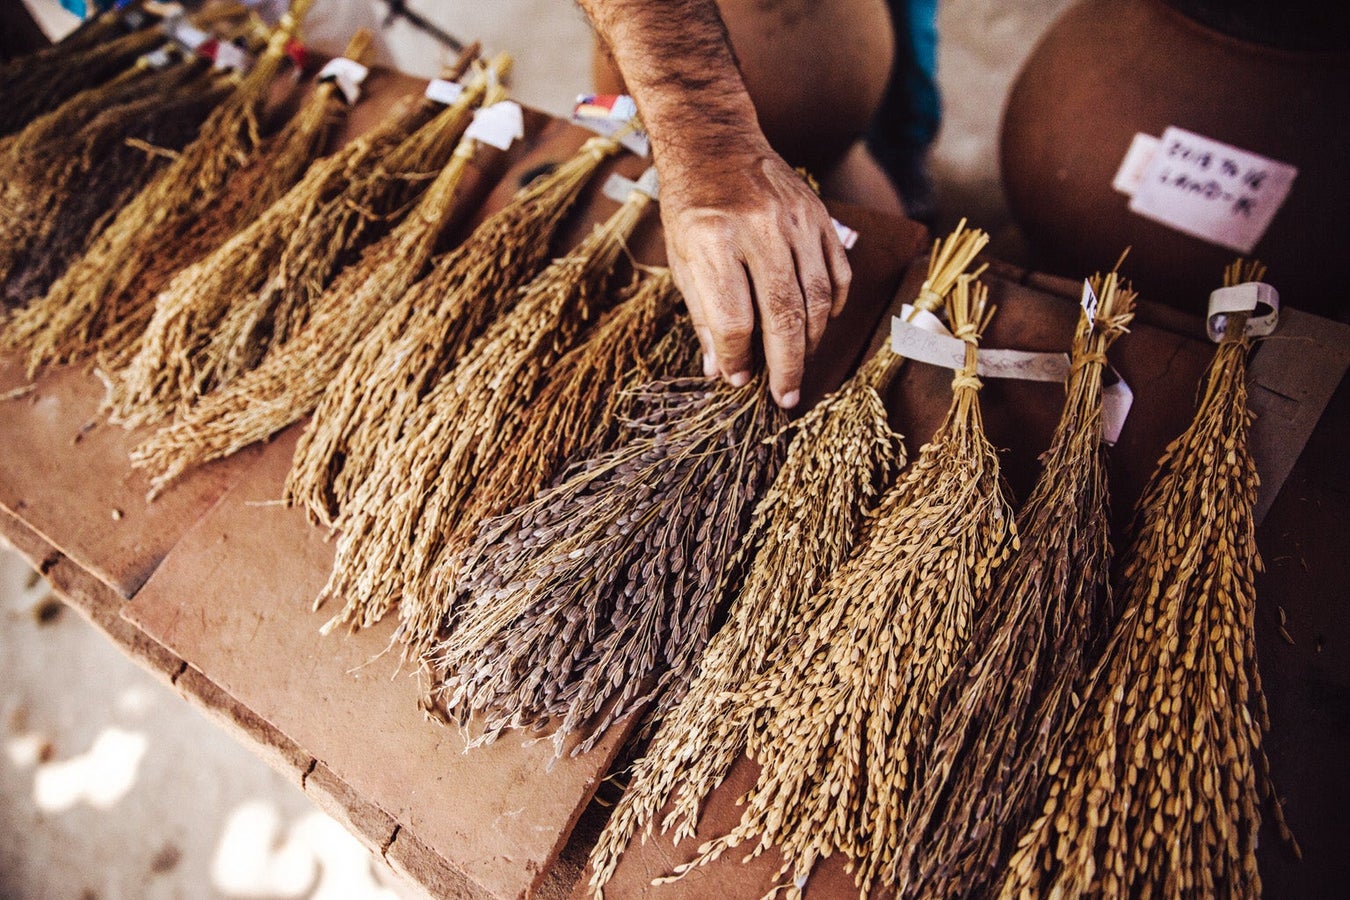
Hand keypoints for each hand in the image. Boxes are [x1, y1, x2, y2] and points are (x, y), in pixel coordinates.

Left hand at [658, 144, 851, 408]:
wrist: (714, 142)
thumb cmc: (690, 206)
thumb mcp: (680, 260)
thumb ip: (704, 315)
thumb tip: (722, 370)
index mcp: (713, 240)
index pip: (735, 320)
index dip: (738, 358)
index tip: (737, 378)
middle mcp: (759, 229)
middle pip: (784, 315)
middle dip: (786, 366)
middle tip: (786, 397)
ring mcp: (795, 220)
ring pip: (817, 299)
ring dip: (811, 342)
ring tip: (799, 366)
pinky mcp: (819, 216)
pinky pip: (837, 274)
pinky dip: (832, 307)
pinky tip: (818, 324)